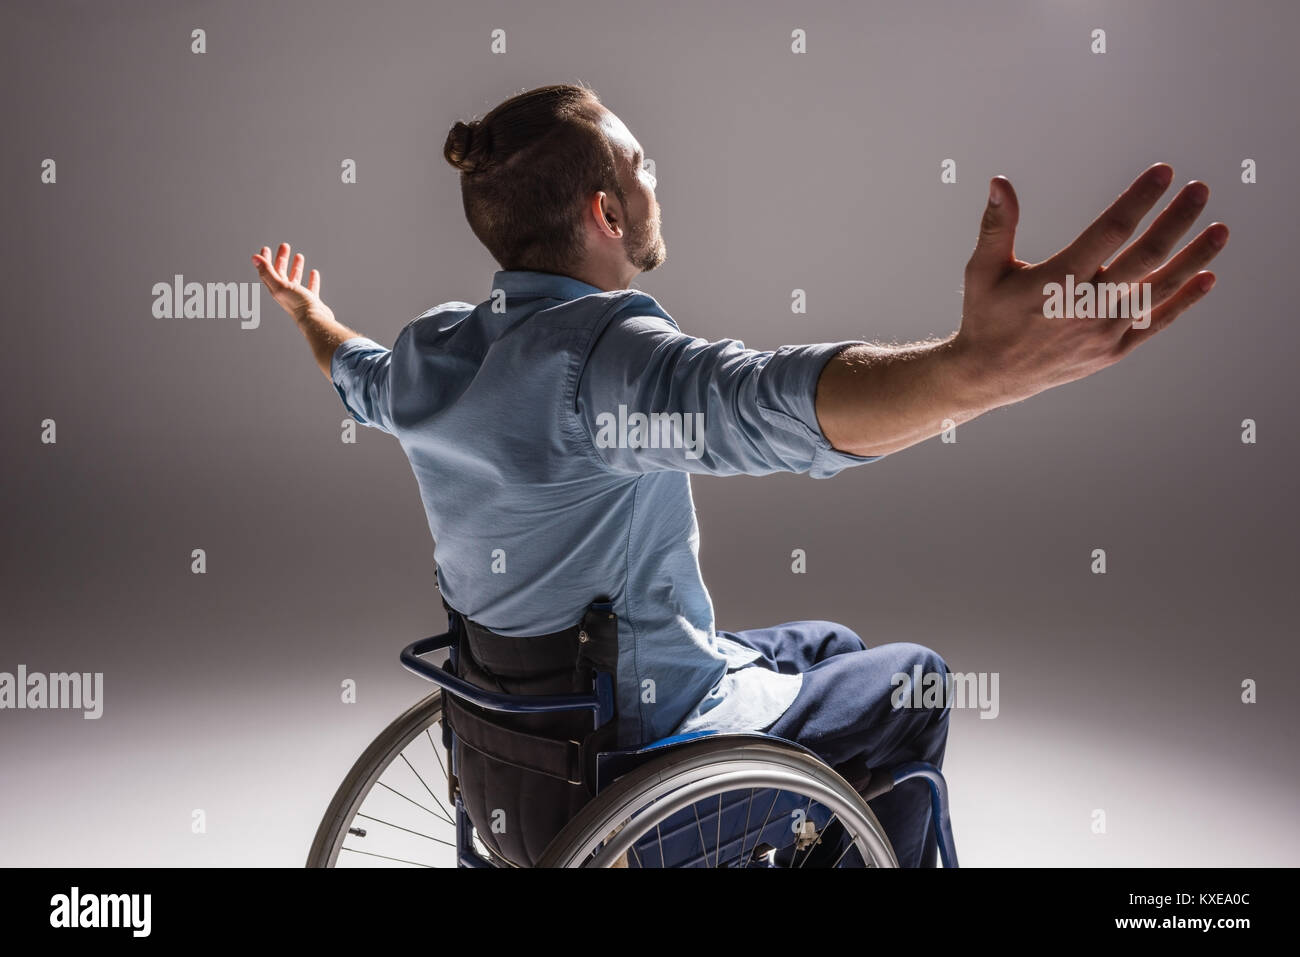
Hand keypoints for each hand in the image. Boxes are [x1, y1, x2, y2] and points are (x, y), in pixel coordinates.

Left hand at [252, 242, 335, 324]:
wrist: (314, 320)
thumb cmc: (298, 304)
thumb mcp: (280, 285)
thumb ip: (267, 271)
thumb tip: (254, 257)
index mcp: (276, 289)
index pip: (268, 271)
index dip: (265, 259)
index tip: (266, 248)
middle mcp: (286, 292)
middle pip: (281, 272)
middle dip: (282, 258)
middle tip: (285, 246)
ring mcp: (299, 297)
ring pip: (295, 279)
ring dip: (296, 267)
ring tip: (299, 256)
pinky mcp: (311, 301)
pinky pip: (311, 287)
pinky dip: (312, 279)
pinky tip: (314, 273)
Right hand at [953, 164, 1228, 406]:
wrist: (989, 376)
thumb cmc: (986, 316)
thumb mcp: (982, 270)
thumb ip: (997, 226)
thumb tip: (1000, 182)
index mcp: (1056, 282)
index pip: (1109, 232)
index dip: (1138, 200)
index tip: (1163, 173)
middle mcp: (1085, 308)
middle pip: (1144, 257)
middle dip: (1176, 220)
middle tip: (1200, 190)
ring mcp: (1102, 333)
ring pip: (1158, 290)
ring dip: (1192, 258)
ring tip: (1220, 229)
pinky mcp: (1111, 351)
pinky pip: (1154, 323)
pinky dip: (1183, 302)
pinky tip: (1207, 276)